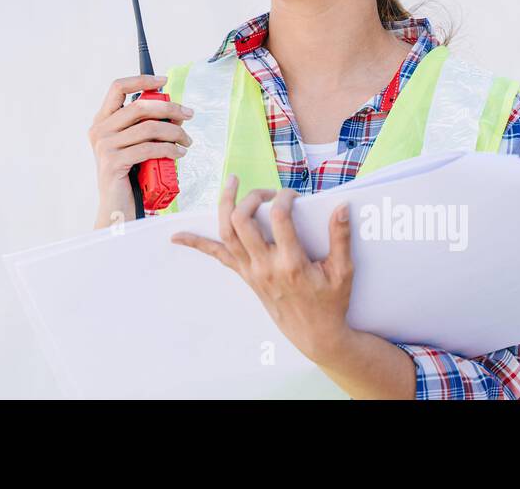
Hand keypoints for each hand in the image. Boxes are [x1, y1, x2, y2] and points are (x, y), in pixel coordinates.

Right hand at [88, 74, 192, 227]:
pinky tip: (180, 153)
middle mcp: (100, 130)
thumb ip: (149, 126)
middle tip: (188, 115)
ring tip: (187, 141)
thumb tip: (176, 112)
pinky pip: (150, 149)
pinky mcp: (114, 163)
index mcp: (102, 120)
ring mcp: (105, 146)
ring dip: (175, 133)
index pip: (117, 87)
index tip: (164, 80)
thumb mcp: (136, 144)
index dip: (141, 79)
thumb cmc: (131, 174)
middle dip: (170, 108)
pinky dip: (170, 149)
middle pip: (140, 106)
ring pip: (149, 128)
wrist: (118, 208)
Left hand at [170, 174, 355, 368]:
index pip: (280, 218)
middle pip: (242, 220)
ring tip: (233, 184)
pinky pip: (216, 256)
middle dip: (251, 197)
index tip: (294, 195)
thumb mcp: (343, 271)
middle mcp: (265, 266)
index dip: (285, 198)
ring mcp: (251, 271)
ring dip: (225, 204)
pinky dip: (196, 244)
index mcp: (292, 263)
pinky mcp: (244, 275)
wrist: (315, 335)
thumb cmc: (330, 302)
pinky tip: (176, 236)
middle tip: (267, 191)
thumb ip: (341, 237)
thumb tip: (342, 206)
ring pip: (226, 233)